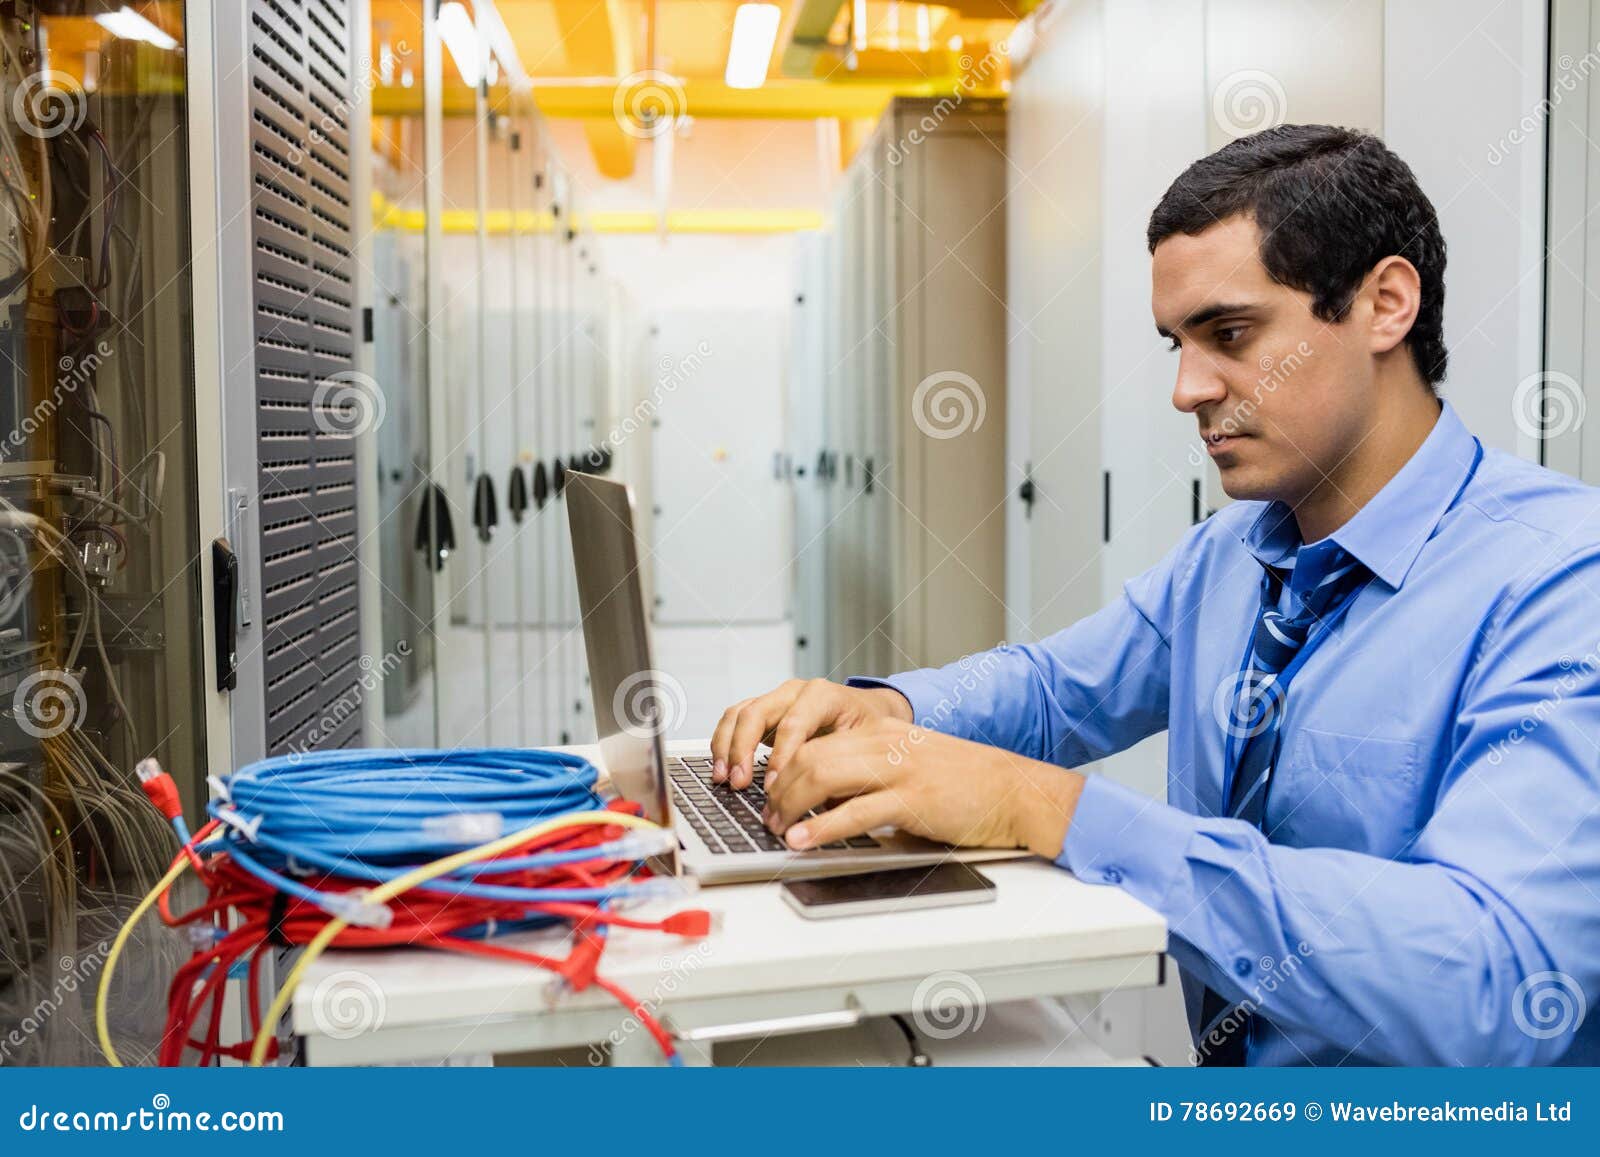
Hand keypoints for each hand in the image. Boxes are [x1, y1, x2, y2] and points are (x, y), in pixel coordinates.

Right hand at [711, 678, 912, 788]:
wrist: (870, 713)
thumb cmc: (869, 728)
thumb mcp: (865, 745)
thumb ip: (841, 766)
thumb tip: (822, 803)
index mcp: (823, 696)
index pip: (793, 723)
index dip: (780, 757)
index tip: (774, 786)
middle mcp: (795, 693)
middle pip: (757, 713)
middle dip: (743, 750)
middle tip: (740, 782)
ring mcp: (776, 700)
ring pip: (740, 714)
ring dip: (726, 747)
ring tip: (724, 778)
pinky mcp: (765, 713)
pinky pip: (735, 721)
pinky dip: (724, 744)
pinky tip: (722, 769)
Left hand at [762, 716, 1083, 857]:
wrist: (1013, 790)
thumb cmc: (964, 784)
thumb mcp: (909, 764)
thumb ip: (869, 774)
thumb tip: (824, 800)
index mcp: (881, 732)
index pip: (814, 741)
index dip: (782, 768)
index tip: (770, 794)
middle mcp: (884, 743)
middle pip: (809, 756)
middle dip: (778, 789)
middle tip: (767, 816)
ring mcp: (898, 770)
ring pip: (822, 776)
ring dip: (790, 805)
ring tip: (778, 828)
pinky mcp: (911, 800)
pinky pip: (854, 812)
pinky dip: (820, 828)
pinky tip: (802, 840)